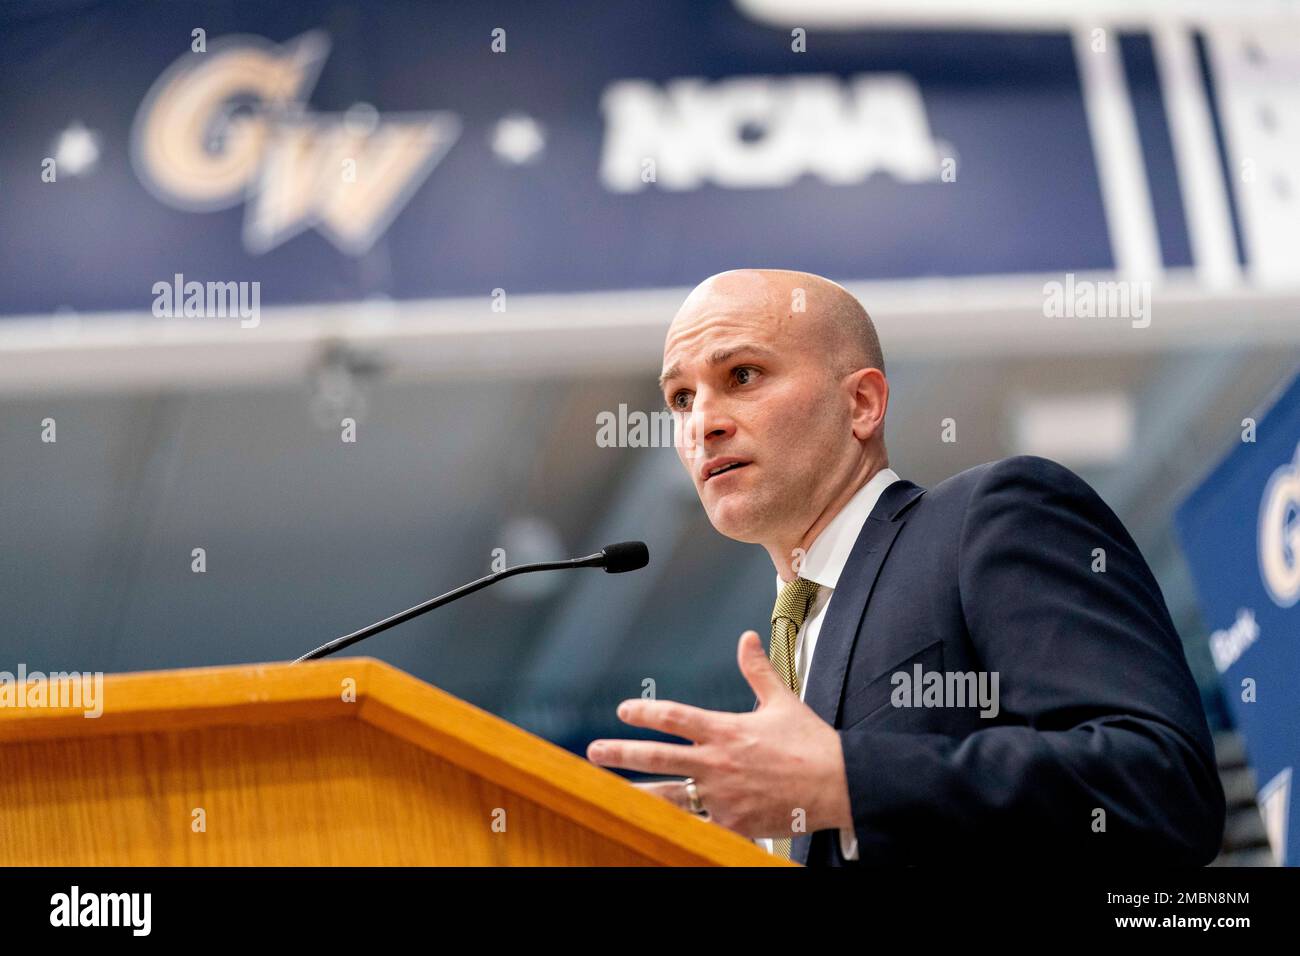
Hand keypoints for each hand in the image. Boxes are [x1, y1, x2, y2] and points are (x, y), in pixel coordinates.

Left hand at [586, 630, 852, 839]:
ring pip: (668, 795)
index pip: (675, 717)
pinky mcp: (732, 822)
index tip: (623, 710)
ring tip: (609, 793)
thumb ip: (756, 670)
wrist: (838, 784)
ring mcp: (722, 795)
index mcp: (727, 730)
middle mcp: (718, 762)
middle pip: (659, 756)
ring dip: (637, 793)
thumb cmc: (811, 744)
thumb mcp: (782, 700)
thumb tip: (746, 639)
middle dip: (622, 752)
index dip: (645, 712)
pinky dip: (676, 824)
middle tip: (594, 750)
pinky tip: (653, 825)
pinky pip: (697, 823)